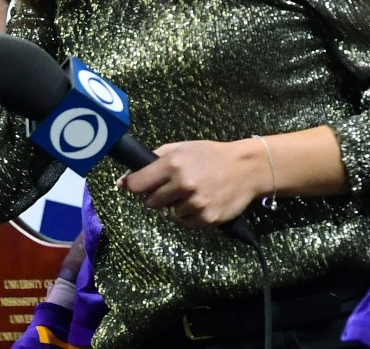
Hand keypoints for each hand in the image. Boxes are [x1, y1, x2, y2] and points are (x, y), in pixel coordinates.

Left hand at [121, 138, 265, 227]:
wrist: (246, 168)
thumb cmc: (210, 155)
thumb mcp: (181, 148)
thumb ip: (152, 160)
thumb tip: (123, 180)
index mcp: (172, 164)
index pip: (137, 184)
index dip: (133, 186)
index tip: (136, 186)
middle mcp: (183, 184)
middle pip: (150, 202)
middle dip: (156, 196)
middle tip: (172, 188)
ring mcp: (196, 203)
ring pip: (169, 213)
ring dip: (176, 206)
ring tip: (192, 193)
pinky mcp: (207, 218)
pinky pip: (186, 222)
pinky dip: (190, 215)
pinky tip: (201, 202)